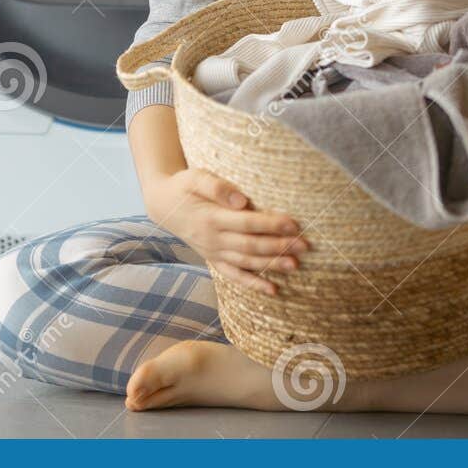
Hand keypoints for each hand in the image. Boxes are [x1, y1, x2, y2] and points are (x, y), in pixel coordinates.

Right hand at [148, 168, 307, 296]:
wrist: (162, 204)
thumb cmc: (183, 186)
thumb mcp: (195, 177)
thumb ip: (217, 186)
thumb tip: (242, 201)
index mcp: (210, 218)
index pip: (247, 223)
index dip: (271, 224)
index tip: (294, 224)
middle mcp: (213, 239)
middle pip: (251, 245)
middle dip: (279, 246)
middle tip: (305, 245)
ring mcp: (213, 252)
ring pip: (246, 262)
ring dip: (271, 265)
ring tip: (296, 265)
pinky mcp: (213, 259)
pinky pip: (234, 276)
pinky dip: (253, 284)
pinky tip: (273, 290)